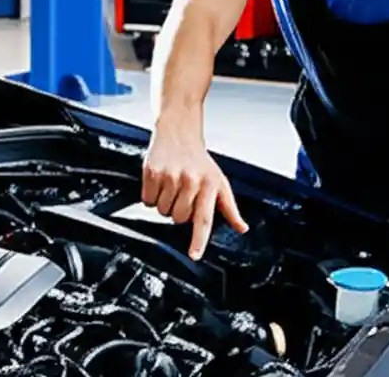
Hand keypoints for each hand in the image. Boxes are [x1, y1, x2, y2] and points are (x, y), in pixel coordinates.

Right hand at [141, 134, 248, 259]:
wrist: (179, 133)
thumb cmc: (199, 160)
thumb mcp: (219, 182)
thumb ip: (229, 208)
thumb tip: (242, 228)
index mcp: (210, 185)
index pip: (203, 219)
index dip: (198, 239)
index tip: (194, 255)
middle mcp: (190, 180)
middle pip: (178, 218)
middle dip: (179, 212)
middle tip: (183, 194)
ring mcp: (170, 176)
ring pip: (162, 211)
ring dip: (164, 204)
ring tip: (172, 186)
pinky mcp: (152, 172)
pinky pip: (147, 200)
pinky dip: (151, 196)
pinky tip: (160, 182)